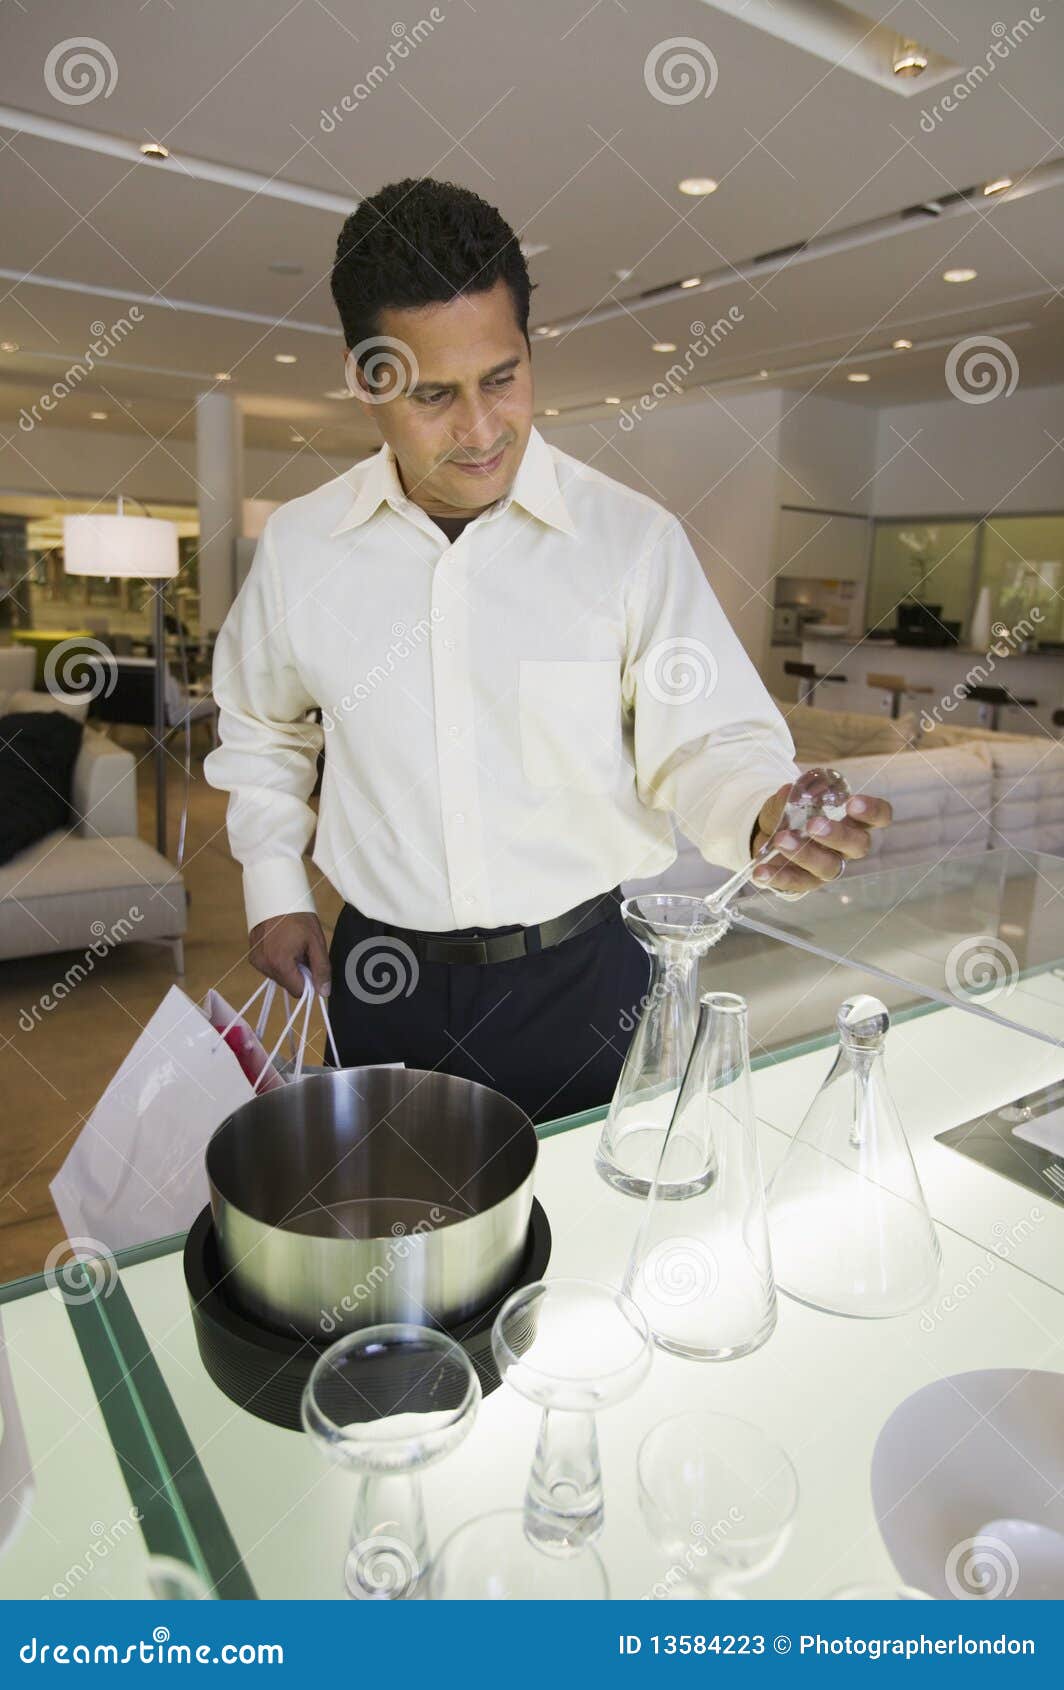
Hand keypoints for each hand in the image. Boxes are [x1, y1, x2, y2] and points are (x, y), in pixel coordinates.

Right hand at [249, 913, 330, 995]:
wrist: (277, 896)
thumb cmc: (298, 916)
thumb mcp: (316, 942)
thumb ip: (321, 969)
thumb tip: (324, 992)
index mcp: (280, 963)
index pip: (298, 991)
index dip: (309, 982)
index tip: (312, 966)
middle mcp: (264, 965)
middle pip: (287, 984)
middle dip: (298, 973)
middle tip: (303, 952)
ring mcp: (256, 960)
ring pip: (278, 976)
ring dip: (287, 967)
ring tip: (292, 946)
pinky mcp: (252, 955)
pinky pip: (269, 967)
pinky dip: (277, 961)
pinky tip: (282, 945)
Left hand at [750, 786, 892, 895]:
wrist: (769, 836)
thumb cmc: (792, 815)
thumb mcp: (789, 800)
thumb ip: (791, 797)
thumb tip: (789, 793)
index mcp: (853, 821)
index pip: (880, 816)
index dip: (873, 811)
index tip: (852, 802)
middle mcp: (846, 848)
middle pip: (858, 845)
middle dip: (837, 835)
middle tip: (814, 825)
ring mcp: (827, 867)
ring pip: (828, 867)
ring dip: (804, 854)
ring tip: (781, 840)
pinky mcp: (805, 883)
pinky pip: (795, 884)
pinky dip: (777, 877)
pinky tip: (760, 872)